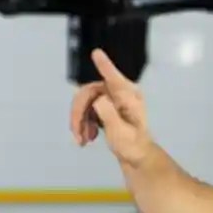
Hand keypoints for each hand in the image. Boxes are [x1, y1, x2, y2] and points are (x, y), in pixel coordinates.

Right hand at [69, 49, 153, 166]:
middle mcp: (121, 95)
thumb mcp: (121, 133)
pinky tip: (86, 138)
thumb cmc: (133, 147)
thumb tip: (97, 99)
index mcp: (129, 97)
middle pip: (90, 93)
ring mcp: (113, 101)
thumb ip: (109, 114)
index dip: (104, 66)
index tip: (96, 53)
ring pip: (85, 103)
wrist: (137, 160)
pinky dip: (83, 124)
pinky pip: (87, 111)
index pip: (114, 78)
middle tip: (75, 132)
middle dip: (78, 113)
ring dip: (79, 121)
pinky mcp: (107, 109)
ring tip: (81, 140)